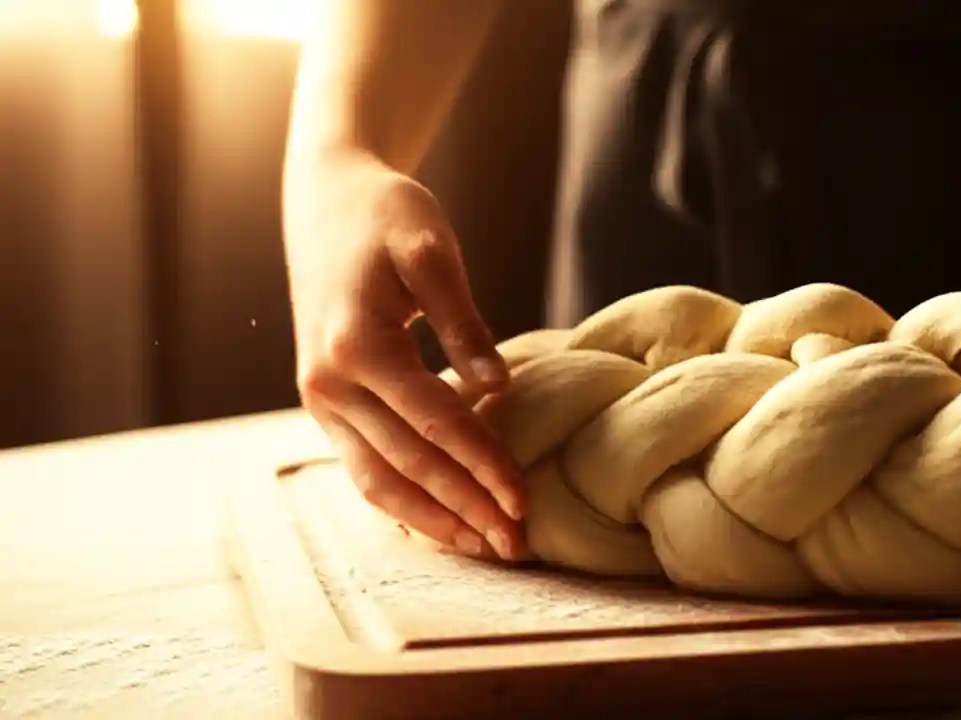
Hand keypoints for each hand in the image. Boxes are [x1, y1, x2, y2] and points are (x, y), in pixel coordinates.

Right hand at [282, 151, 523, 559]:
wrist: (325, 199)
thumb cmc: (385, 214)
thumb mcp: (430, 250)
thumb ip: (462, 321)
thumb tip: (497, 387)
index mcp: (356, 345)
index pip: (435, 422)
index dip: (483, 464)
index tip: (524, 500)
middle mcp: (327, 383)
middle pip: (408, 463)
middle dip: (465, 507)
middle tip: (516, 544)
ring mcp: (320, 398)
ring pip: (377, 479)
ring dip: (431, 518)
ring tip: (482, 547)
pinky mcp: (325, 402)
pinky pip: (363, 464)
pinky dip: (402, 499)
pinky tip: (440, 519)